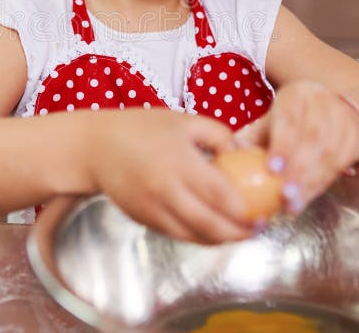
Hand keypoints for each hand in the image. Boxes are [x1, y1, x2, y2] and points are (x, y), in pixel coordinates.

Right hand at [85, 109, 253, 243]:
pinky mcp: (144, 220)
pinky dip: (200, 237)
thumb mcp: (183, 120)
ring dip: (222, 239)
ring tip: (241, 232)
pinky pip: (178, 235)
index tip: (263, 211)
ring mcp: (153, 209)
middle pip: (210, 224)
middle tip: (259, 228)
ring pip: (195, 237)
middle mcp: (165, 190)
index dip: (245, 210)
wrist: (95, 147)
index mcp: (178, 162)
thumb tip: (246, 150)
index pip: (219, 194)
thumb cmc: (140, 128)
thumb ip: (218, 134)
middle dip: (239, 233)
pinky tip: (214, 229)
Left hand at [236, 81, 358, 214]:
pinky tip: (305, 200)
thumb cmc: (294, 120)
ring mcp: (343, 119)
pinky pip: (337, 166)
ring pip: (328, 155)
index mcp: (296, 95)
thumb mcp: (273, 120)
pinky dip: (319, 185)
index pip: (290, 119)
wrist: (342, 113)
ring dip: (309, 182)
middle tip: (283, 194)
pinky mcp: (355, 138)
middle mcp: (322, 102)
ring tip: (292, 204)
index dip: (283, 144)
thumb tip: (223, 154)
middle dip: (298, 169)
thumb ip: (251, 136)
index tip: (272, 168)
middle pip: (312, 139)